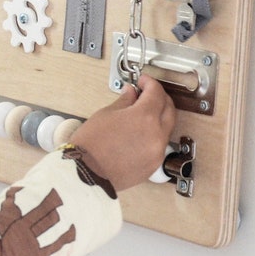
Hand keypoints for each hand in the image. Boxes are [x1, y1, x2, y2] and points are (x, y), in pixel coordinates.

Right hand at [68, 75, 175, 191]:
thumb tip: (132, 93)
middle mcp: (156, 134)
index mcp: (144, 117)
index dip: (150, 83)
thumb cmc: (90, 145)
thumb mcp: (106, 114)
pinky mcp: (153, 165)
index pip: (156, 92)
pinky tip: (139, 132)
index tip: (142, 81)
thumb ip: (125, 102)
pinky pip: (159, 144)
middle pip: (168, 108)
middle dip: (159, 97)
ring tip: (141, 113)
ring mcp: (157, 151)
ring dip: (158, 116)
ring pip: (166, 127)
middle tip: (145, 94)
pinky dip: (154, 134)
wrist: (85, 174)